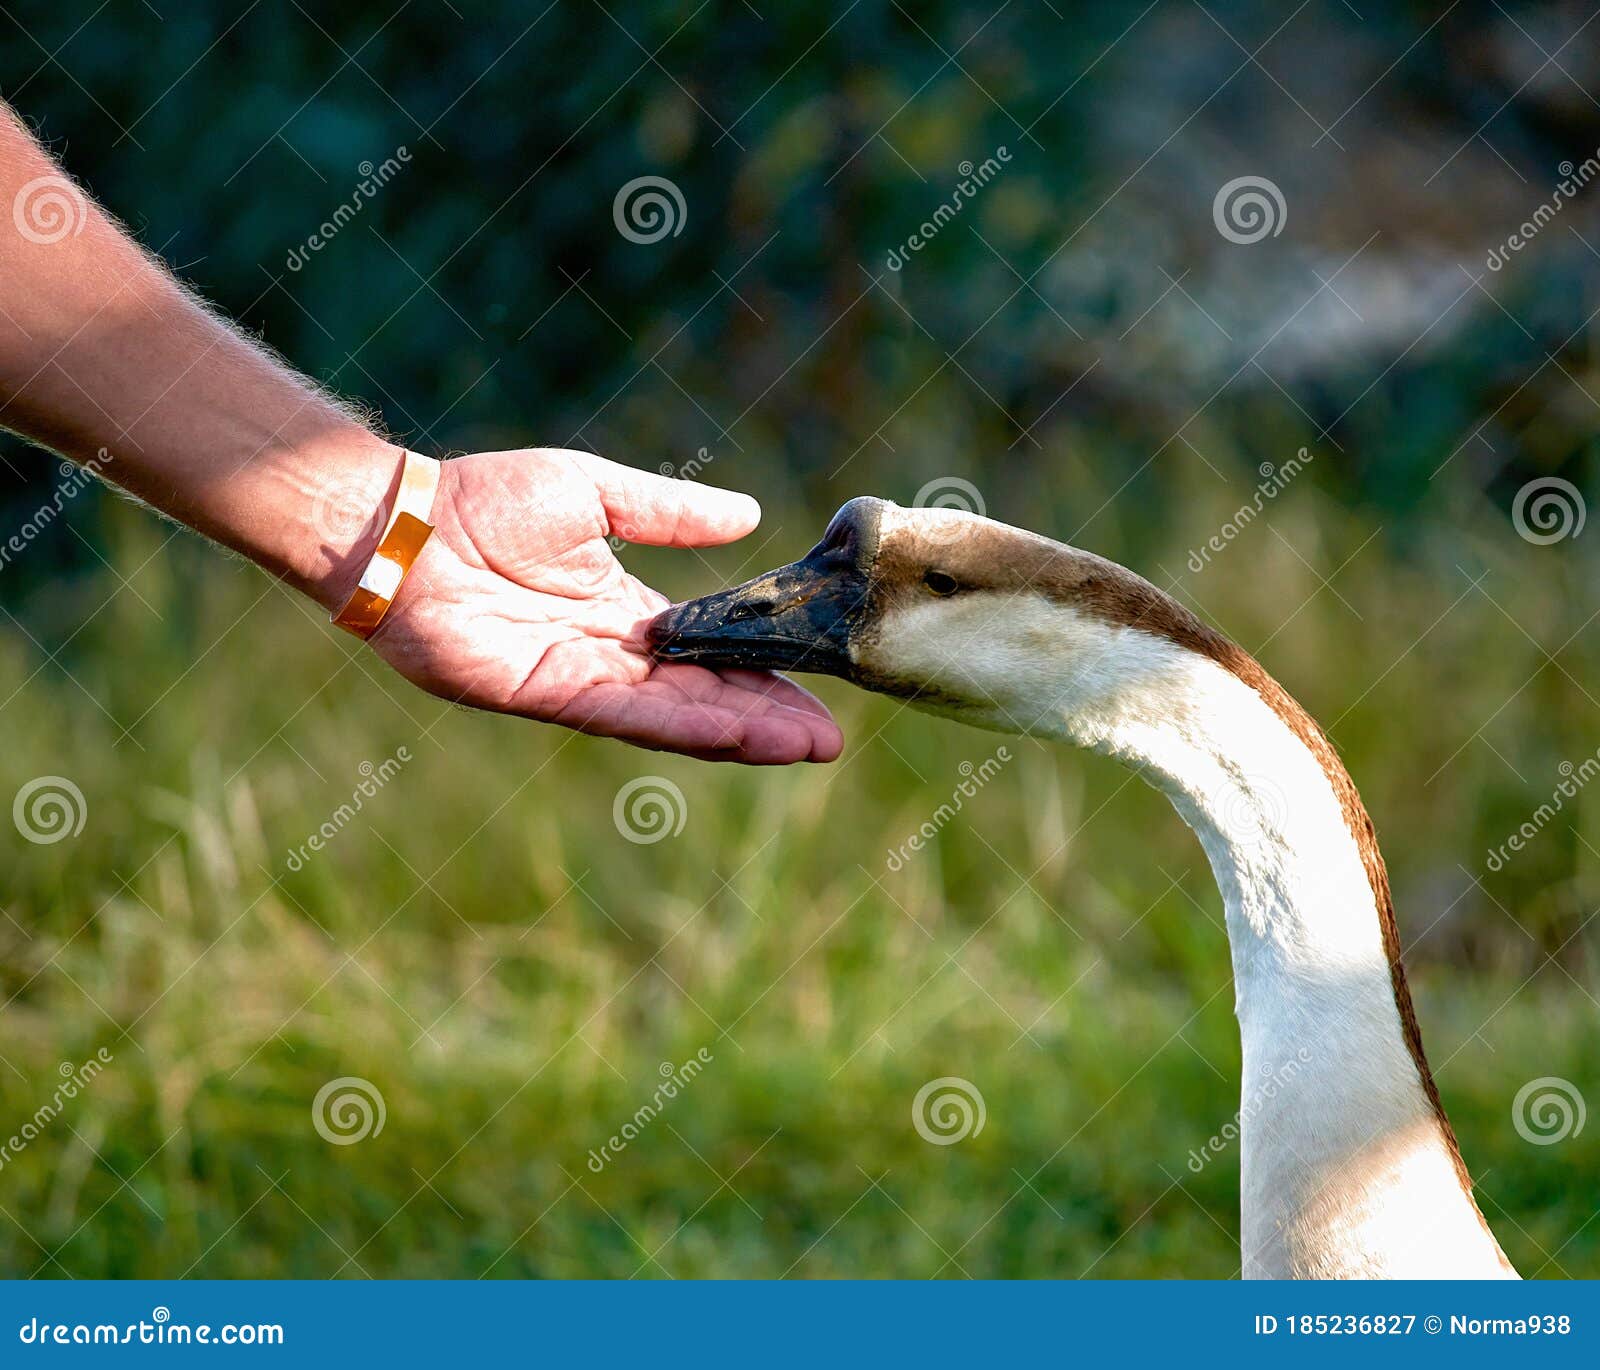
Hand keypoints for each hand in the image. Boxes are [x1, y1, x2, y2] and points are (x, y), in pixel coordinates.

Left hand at [368, 448, 842, 763]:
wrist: (408, 523)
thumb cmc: (488, 500)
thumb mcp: (598, 493)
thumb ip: (669, 513)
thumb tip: (747, 516)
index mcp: (628, 612)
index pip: (711, 652)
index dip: (762, 672)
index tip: (818, 685)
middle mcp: (614, 656)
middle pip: (704, 695)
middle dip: (766, 717)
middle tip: (829, 740)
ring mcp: (583, 679)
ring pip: (674, 714)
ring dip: (739, 732)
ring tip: (802, 746)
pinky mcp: (547, 693)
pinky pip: (625, 714)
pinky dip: (680, 725)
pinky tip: (732, 733)